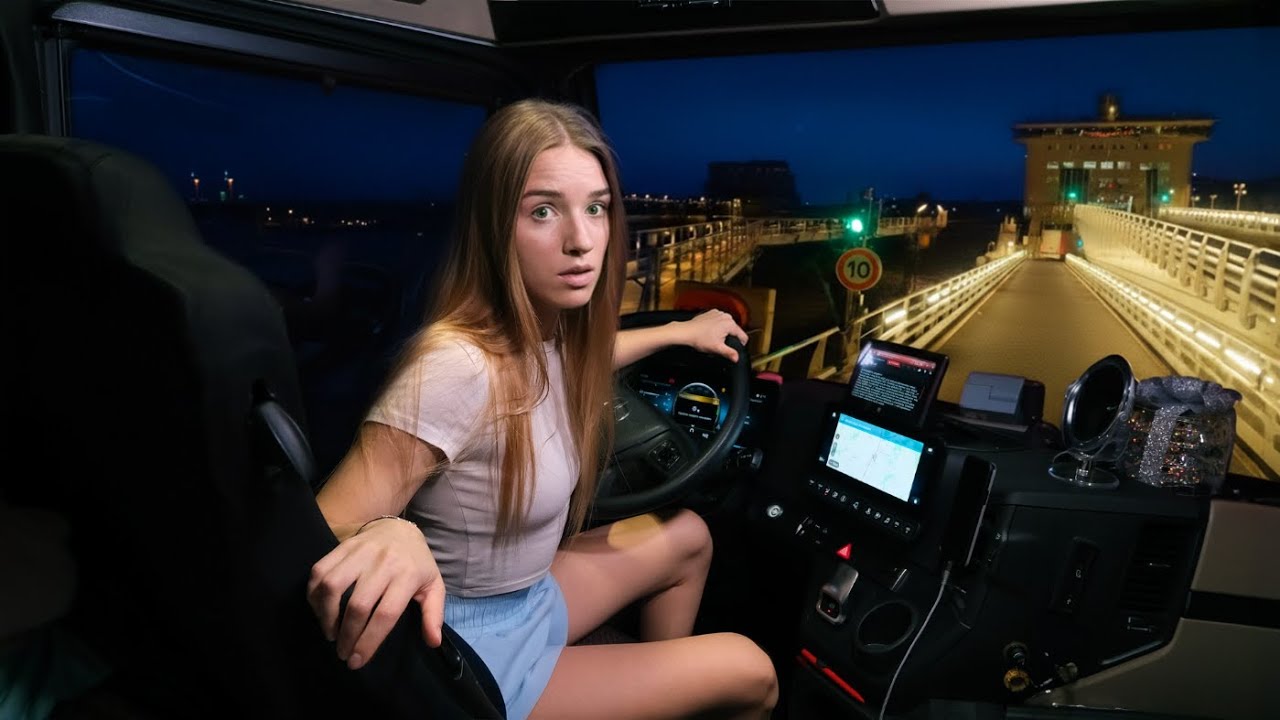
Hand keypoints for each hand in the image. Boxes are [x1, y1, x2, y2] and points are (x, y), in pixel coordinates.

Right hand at [307, 517, 444, 669]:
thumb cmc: (416, 563)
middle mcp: (383, 562)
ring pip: (333, 586)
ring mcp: (360, 552)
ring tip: (331, 633)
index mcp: (407, 575)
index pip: (385, 614)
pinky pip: (319, 571)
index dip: (369, 641)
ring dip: (326, 616)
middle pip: (358, 605)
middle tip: (343, 652)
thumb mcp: (433, 586)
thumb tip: (433, 642)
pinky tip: (320, 611)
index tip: (357, 661)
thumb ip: (433, 614)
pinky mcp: (342, 546)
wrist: (399, 529)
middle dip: (347, 636)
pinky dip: (314, 595)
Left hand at [678, 309, 748, 362]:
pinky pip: (719, 321)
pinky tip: (710, 331)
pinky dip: (717, 326)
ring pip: (727, 325)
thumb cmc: (699, 338)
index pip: (743, 336)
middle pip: (735, 330)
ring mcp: (719, 313)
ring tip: (713, 337)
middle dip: (730, 337)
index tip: (734, 349)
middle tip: (720, 343)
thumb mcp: (717, 348)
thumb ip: (729, 353)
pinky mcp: (712, 313)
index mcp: (730, 324)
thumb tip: (737, 358)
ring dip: (724, 331)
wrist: (687, 331)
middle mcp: (726, 316)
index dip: (741, 345)